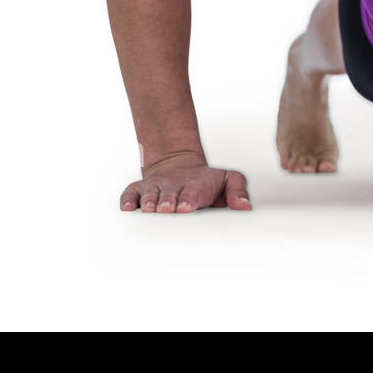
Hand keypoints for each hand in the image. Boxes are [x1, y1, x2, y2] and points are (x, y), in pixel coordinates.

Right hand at [120, 152, 252, 212]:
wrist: (179, 162)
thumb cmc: (206, 180)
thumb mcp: (228, 179)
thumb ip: (238, 191)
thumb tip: (245, 206)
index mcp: (196, 186)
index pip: (192, 193)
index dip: (189, 200)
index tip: (187, 207)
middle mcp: (174, 186)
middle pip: (169, 194)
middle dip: (168, 202)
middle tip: (167, 209)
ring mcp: (156, 187)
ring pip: (150, 194)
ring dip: (148, 202)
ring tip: (148, 209)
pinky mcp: (140, 189)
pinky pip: (130, 193)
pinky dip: (127, 200)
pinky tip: (127, 208)